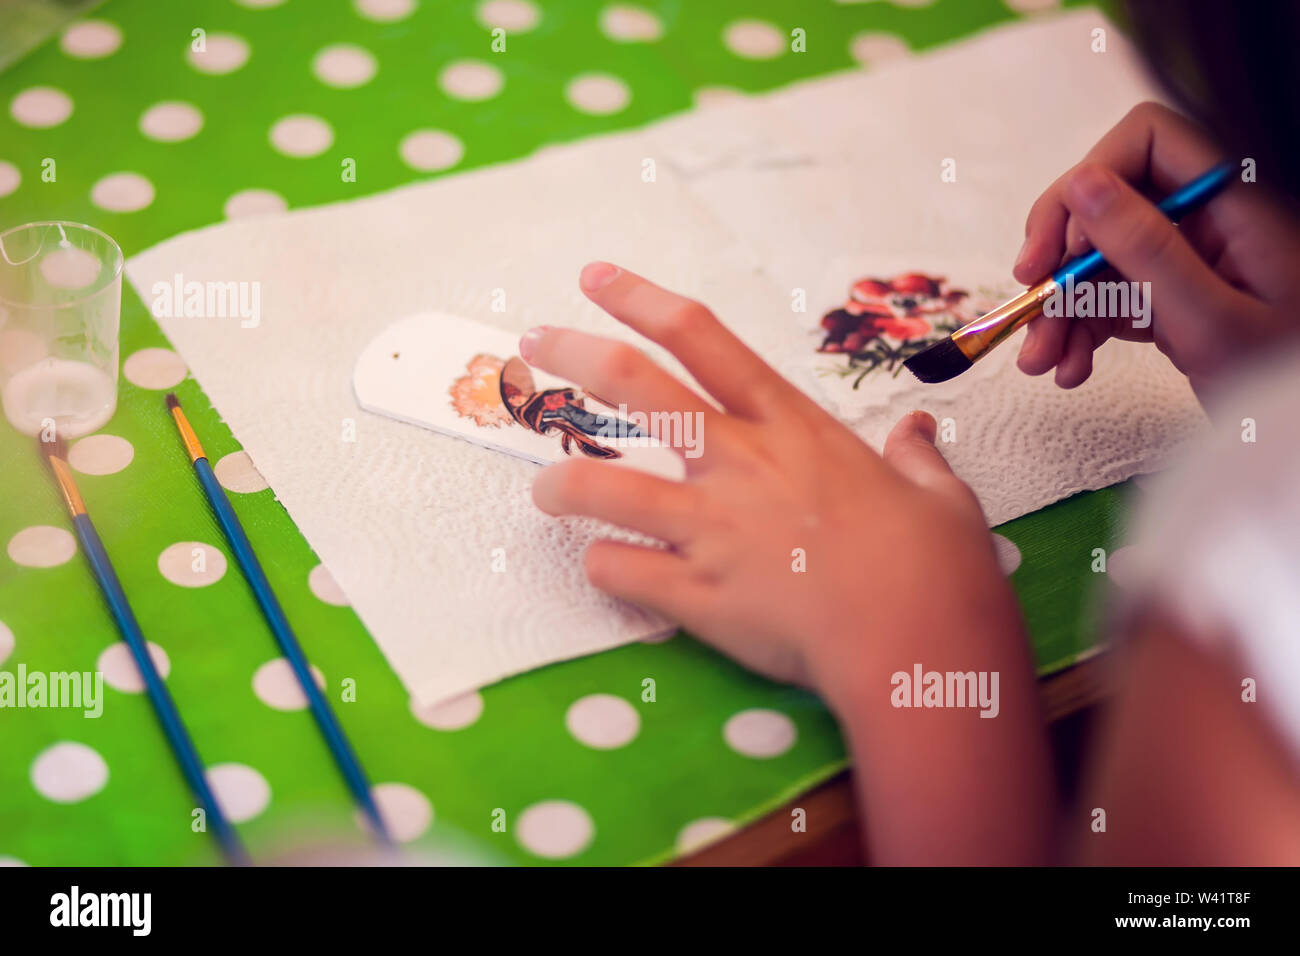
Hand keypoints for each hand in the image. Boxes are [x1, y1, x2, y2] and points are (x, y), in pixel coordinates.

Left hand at [523, 263, 1052, 863]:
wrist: (918, 646)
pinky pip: (620, 571)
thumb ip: (916, 456)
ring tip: (543, 488)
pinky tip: (604, 566)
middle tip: (535, 344)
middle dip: (574, 354)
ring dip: (560, 480)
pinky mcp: (696, 594)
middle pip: (634, 385)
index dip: (639, 298)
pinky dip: (604, 566)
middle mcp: (738, 463)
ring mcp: (710, 528)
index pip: (701, 337)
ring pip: (602, 484)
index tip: (594, 277)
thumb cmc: (935, 566)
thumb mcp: (937, 495)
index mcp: (789, 425)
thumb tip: (920, 432)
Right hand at [1014, 101, 1299, 390]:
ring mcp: (1185, 265)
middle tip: (1031, 296)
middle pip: (1107, 202)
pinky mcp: (1169, 303)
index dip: (1093, 180)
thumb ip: (1147, 247)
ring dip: (1058, 308)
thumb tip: (1082, 185)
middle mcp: (1206, 225)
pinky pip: (1106, 300)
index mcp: (1232, 207)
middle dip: (1058, 254)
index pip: (1147, 142)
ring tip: (1042, 361)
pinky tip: (1070, 367)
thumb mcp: (1210, 319)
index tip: (1065, 248)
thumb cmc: (1282, 383)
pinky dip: (1078, 332)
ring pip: (1096, 259)